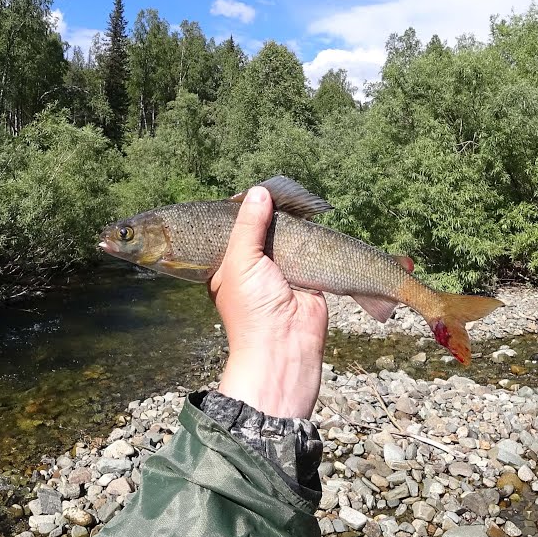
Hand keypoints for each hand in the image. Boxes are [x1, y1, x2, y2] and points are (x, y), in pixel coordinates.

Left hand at [208, 185, 328, 418]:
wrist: (286, 346)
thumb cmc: (252, 309)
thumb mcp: (240, 262)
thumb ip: (248, 226)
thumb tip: (258, 192)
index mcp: (226, 268)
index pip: (229, 233)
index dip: (237, 214)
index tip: (248, 192)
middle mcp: (251, 269)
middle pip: (259, 233)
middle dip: (267, 215)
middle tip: (275, 190)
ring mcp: (280, 272)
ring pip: (284, 239)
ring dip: (290, 224)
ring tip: (295, 198)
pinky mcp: (306, 276)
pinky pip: (308, 250)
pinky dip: (310, 237)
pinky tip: (311, 216)